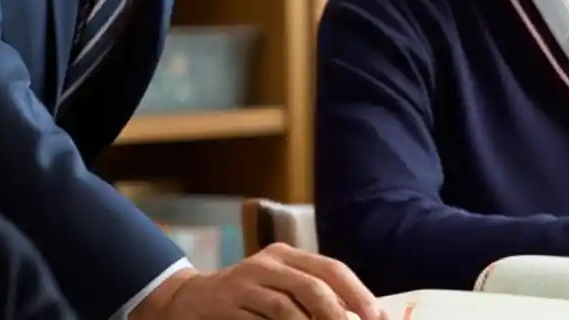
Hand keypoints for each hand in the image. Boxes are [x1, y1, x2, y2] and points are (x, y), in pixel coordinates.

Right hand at [133, 243, 387, 319]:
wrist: (189, 300)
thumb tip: (357, 315)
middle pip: (313, 285)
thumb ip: (311, 299)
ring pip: (288, 307)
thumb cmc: (247, 299)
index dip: (358, 293)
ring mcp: (246, 282)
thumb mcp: (279, 288)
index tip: (378, 318)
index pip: (331, 268)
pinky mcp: (228, 304)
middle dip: (339, 314)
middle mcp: (268, 263)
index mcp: (287, 256)